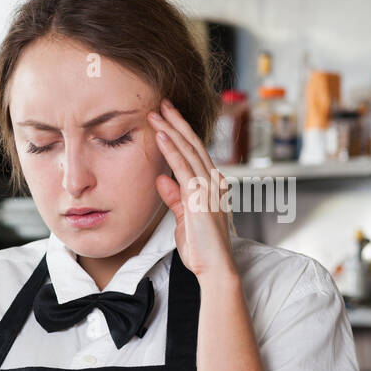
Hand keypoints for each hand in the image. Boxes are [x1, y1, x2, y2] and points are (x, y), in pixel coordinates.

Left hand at [147, 99, 236, 280]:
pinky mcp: (199, 197)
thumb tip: (161, 178)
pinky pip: (183, 167)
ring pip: (188, 151)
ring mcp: (207, 188)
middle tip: (162, 103)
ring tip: (156, 112)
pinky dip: (171, 150)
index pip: (194, 152)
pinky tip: (161, 136)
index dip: (181, 133)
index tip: (167, 117)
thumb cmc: (200, 246)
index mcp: (210, 185)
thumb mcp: (183, 217)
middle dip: (177, 122)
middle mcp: (212, 182)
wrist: (214, 266)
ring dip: (171, 130)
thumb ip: (174, 197)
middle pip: (193, 144)